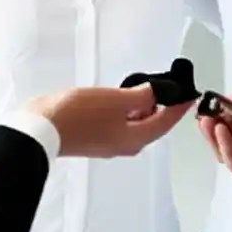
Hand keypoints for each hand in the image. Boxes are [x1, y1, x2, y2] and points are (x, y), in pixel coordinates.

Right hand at [28, 84, 192, 158]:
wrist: (41, 129)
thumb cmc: (78, 115)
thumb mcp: (116, 99)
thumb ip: (142, 96)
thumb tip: (156, 93)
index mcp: (135, 139)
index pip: (166, 122)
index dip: (180, 107)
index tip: (190, 94)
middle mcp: (125, 145)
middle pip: (152, 125)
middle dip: (164, 106)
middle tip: (171, 87)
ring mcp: (108, 142)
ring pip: (135, 124)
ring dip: (144, 107)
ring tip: (148, 87)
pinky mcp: (94, 137)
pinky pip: (120, 123)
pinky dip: (127, 110)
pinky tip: (122, 96)